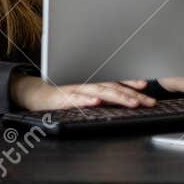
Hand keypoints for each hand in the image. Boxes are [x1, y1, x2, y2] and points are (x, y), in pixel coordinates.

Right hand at [10, 73, 157, 110]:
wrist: (34, 95)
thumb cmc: (61, 94)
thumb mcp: (83, 92)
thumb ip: (101, 92)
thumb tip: (124, 96)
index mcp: (92, 81)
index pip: (114, 81)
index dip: (130, 82)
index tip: (145, 86)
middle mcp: (85, 82)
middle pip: (111, 87)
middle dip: (132, 95)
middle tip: (148, 102)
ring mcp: (74, 89)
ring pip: (98, 92)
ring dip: (116, 97)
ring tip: (131, 102)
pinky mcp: (62, 98)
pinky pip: (75, 99)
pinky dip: (86, 100)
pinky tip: (95, 102)